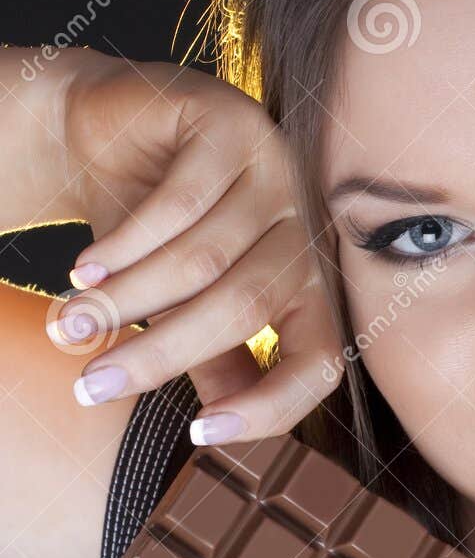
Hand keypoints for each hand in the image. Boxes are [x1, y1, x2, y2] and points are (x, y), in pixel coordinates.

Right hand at [44, 48, 340, 439]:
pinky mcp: (233, 122)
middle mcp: (305, 229)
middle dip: (161, 354)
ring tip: (73, 322)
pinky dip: (125, 245)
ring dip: (129, 299)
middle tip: (92, 385)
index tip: (201, 435)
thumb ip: (215, 364)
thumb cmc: (152, 236)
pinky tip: (85, 267)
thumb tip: (221, 430)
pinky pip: (178, 204)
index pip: (320, 362)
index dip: (271, 408)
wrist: (102, 136)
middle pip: (246, 309)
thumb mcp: (183, 309)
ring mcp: (276, 170)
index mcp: (311, 285)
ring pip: (204, 258)